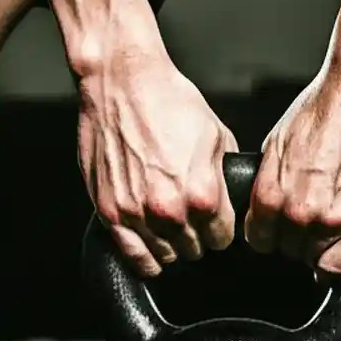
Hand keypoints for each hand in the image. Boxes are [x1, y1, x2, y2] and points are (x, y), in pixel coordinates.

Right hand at [78, 54, 237, 276]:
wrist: (122, 83)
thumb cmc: (169, 102)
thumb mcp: (217, 136)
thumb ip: (224, 176)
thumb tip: (231, 198)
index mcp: (203, 194)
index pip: (221, 240)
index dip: (220, 230)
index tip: (215, 222)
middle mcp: (170, 210)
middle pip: (194, 251)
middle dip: (196, 237)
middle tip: (191, 220)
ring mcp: (137, 214)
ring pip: (164, 256)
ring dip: (171, 246)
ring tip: (170, 228)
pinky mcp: (109, 212)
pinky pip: (131, 255)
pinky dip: (144, 258)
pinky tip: (151, 248)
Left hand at [245, 62, 340, 280]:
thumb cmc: (329, 105)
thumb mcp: (280, 142)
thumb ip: (274, 180)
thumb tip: (275, 199)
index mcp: (270, 193)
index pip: (260, 240)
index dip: (273, 235)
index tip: (283, 231)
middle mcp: (295, 212)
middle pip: (288, 251)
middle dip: (298, 239)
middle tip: (315, 219)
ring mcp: (329, 221)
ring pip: (315, 261)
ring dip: (322, 247)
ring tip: (334, 221)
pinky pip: (340, 266)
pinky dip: (340, 261)